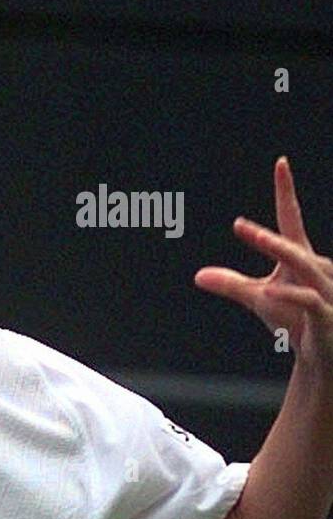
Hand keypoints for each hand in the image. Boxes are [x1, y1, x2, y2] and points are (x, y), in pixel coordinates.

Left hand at [194, 157, 332, 374]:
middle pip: (292, 245)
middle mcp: (318, 268)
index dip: (286, 192)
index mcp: (301, 258)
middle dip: (267, 236)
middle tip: (239, 224)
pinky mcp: (328, 315)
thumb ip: (232, 284)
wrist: (322, 355)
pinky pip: (311, 301)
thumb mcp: (259, 299)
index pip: (291, 218)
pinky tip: (270, 292)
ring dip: (280, 253)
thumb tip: (198, 275)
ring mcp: (326, 291)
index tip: (280, 163)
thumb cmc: (296, 321)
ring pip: (305, 268)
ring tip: (255, 239)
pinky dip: (290, 297)